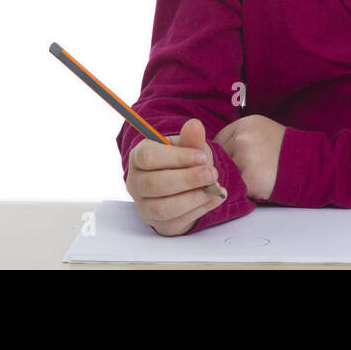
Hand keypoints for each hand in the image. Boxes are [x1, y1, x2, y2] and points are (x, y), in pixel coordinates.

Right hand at [125, 118, 225, 236]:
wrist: (185, 184)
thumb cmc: (183, 161)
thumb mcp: (189, 147)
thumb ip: (191, 139)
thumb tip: (195, 125)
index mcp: (138, 157)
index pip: (148, 157)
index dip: (177, 158)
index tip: (201, 156)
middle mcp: (136, 182)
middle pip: (155, 184)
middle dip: (188, 179)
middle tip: (212, 173)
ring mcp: (144, 206)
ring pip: (163, 207)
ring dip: (193, 198)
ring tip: (215, 188)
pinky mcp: (159, 224)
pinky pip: (176, 222)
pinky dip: (199, 210)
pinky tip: (214, 198)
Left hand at [215, 115, 286, 200]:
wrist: (308, 163)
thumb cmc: (284, 149)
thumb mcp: (261, 129)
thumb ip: (239, 136)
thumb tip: (217, 150)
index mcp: (243, 124)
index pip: (217, 140)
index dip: (223, 153)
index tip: (231, 159)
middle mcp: (241, 139)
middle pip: (218, 157)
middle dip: (228, 166)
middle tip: (245, 169)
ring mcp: (245, 158)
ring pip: (226, 174)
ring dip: (236, 178)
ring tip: (255, 175)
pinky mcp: (250, 178)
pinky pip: (237, 187)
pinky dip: (245, 190)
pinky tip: (258, 184)